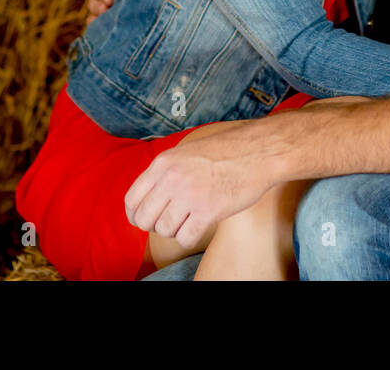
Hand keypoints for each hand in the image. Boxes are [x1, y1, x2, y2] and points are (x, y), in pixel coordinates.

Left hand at [124, 121, 271, 248]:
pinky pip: (185, 238)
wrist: (257, 151)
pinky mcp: (208, 211)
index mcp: (163, 163)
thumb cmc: (225, 151)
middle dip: (154, 225)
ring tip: (188, 221)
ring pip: (164, 230)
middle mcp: (171, 179)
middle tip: (170, 221)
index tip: (146, 218)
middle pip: (144, 219)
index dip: (136, 215)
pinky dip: (189, 238)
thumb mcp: (185, 152)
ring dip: (174, 231)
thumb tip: (149, 195)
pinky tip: (199, 226)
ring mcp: (189, 196)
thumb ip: (165, 171)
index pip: (132, 199)